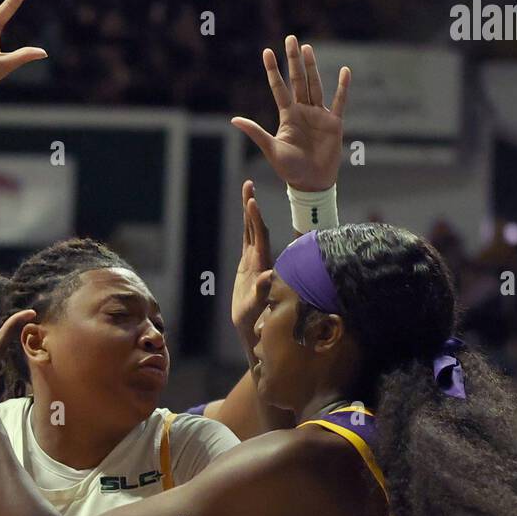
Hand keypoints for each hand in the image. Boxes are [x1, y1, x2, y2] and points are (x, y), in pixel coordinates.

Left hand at [231, 36, 349, 192]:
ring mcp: (318, 115)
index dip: (273, 70)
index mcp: (287, 116)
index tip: (267, 51)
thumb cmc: (290, 170)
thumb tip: (234, 119)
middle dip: (293, 60)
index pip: (279, 88)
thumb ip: (255, 132)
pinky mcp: (334, 123)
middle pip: (297, 80)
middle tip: (290, 38)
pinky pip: (339, 101)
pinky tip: (345, 71)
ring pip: (315, 85)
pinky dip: (342, 87)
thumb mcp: (271, 149)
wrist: (311, 183)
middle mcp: (302, 111)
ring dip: (312, 67)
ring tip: (307, 48)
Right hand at [232, 180, 272, 346]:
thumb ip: (263, 291)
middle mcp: (259, 260)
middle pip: (256, 228)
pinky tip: (248, 212)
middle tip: (248, 185)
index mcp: (260, 266)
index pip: (259, 237)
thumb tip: (269, 275)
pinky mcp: (249, 265)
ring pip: (252, 231)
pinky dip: (247, 225)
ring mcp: (254, 261)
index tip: (251, 202)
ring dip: (249, 212)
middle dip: (251, 207)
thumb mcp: (256, 307)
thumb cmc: (256, 321)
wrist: (255, 330)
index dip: (255, 219)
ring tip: (247, 191)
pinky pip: (248, 240)